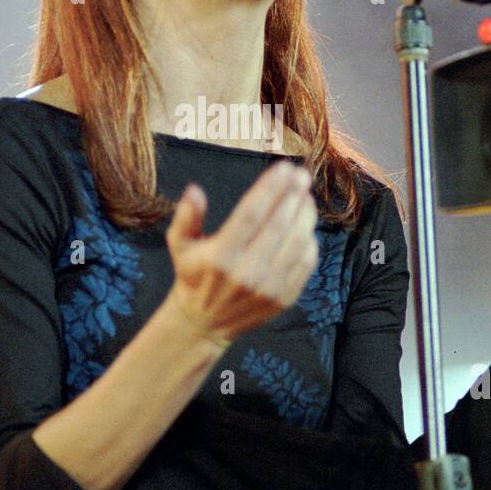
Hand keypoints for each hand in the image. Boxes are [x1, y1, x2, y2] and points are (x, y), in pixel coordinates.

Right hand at [164, 160, 318, 344]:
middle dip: (293, 195)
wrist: (205, 322)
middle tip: (301, 175)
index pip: (251, 214)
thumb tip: (194, 190)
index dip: (271, 188)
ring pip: (297, 243)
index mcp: (220, 256)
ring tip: (305, 196)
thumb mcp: (180, 245)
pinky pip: (305, 264)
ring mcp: (268, 289)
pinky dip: (310, 240)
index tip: (284, 167)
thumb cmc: (194, 274)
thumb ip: (186, 217)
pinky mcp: (284, 299)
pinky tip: (305, 225)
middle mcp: (246, 273)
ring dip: (305, 215)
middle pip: (279, 225)